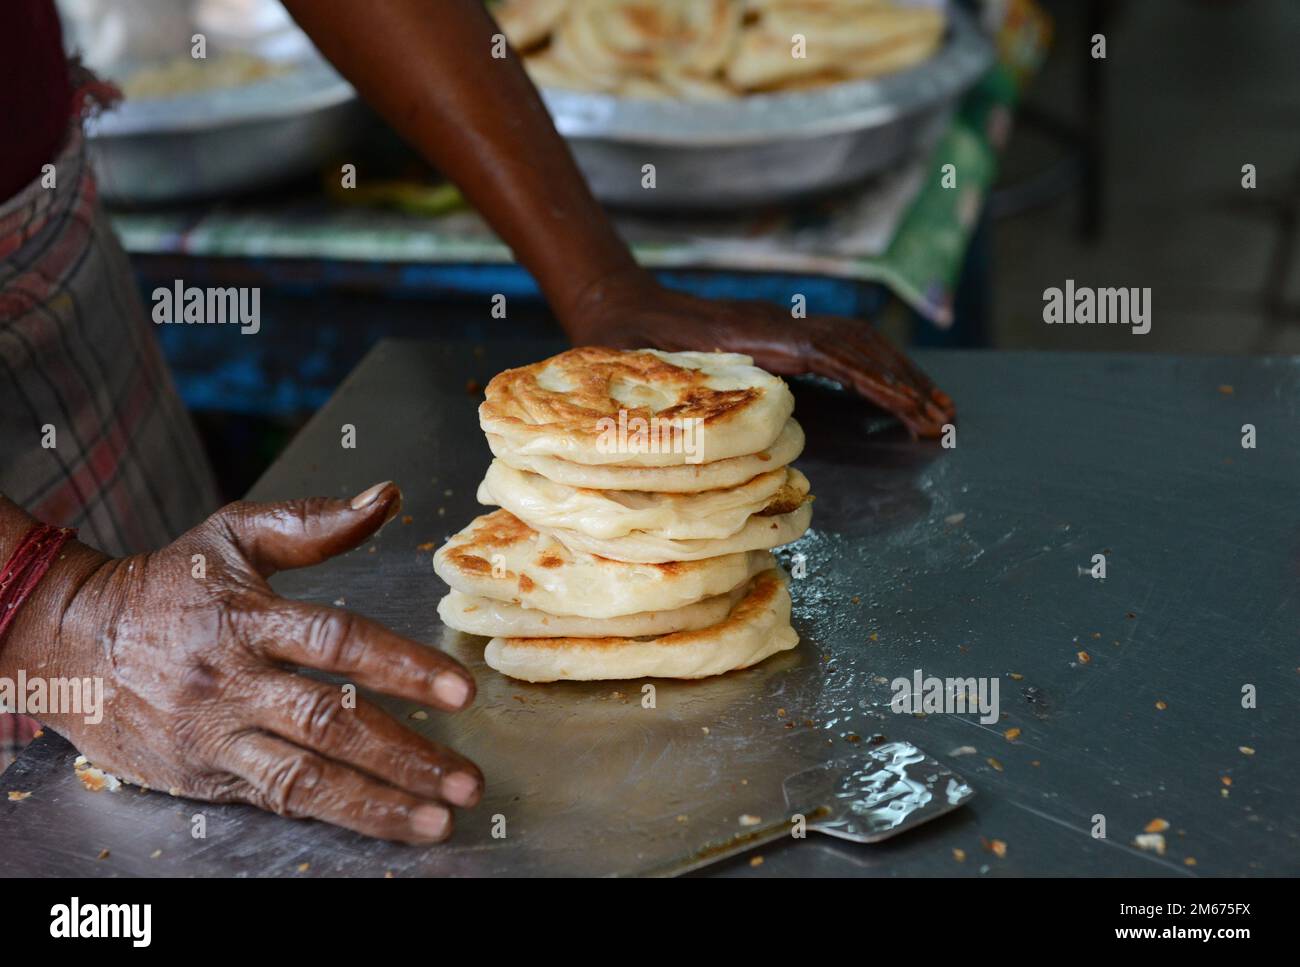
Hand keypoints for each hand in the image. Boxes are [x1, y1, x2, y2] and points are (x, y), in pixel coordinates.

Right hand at [19, 483, 480, 842]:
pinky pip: (272, 799)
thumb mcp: (232, 536)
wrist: (68, 641)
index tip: (460, 692)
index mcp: (248, 617)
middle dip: (406, 755)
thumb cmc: (164, 584)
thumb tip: (389, 495)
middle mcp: (233, 681)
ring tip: (435, 820)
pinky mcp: (201, 776)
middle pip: (331, 723)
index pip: (338, 642)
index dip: (403, 666)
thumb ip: (314, 523)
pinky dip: (327, 813)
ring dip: (376, 805)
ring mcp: (215, 735)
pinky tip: (378, 822)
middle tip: (467, 779)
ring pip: (303, 780)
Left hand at [563, 268, 954, 437]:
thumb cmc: (620, 340)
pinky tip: (890, 397)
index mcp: (752, 334)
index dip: (878, 384)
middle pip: (861, 345)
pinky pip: (839, 349)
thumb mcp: (637, 369)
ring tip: (936, 410)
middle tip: (944, 421)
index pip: (833, 356)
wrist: (614, 302)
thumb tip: (686, 435)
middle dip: (907, 382)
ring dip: (899, 374)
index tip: (914, 412)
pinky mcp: (777, 336)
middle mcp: (776, 324)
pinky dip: (872, 371)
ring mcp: (779, 327)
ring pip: (858, 343)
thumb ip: (664, 396)